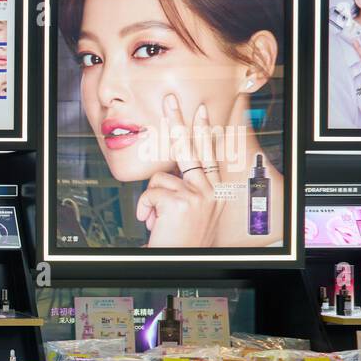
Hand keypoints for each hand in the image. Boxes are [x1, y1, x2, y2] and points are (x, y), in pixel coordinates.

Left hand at [137, 94, 223, 246]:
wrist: (179, 261)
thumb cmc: (181, 238)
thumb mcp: (189, 210)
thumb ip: (185, 187)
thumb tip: (170, 170)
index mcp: (216, 191)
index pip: (210, 154)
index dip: (205, 130)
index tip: (203, 110)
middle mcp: (211, 190)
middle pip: (191, 148)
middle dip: (178, 120)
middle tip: (168, 99)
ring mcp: (198, 194)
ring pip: (161, 176)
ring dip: (152, 199)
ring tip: (158, 218)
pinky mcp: (180, 201)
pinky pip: (150, 193)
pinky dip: (145, 209)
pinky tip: (154, 223)